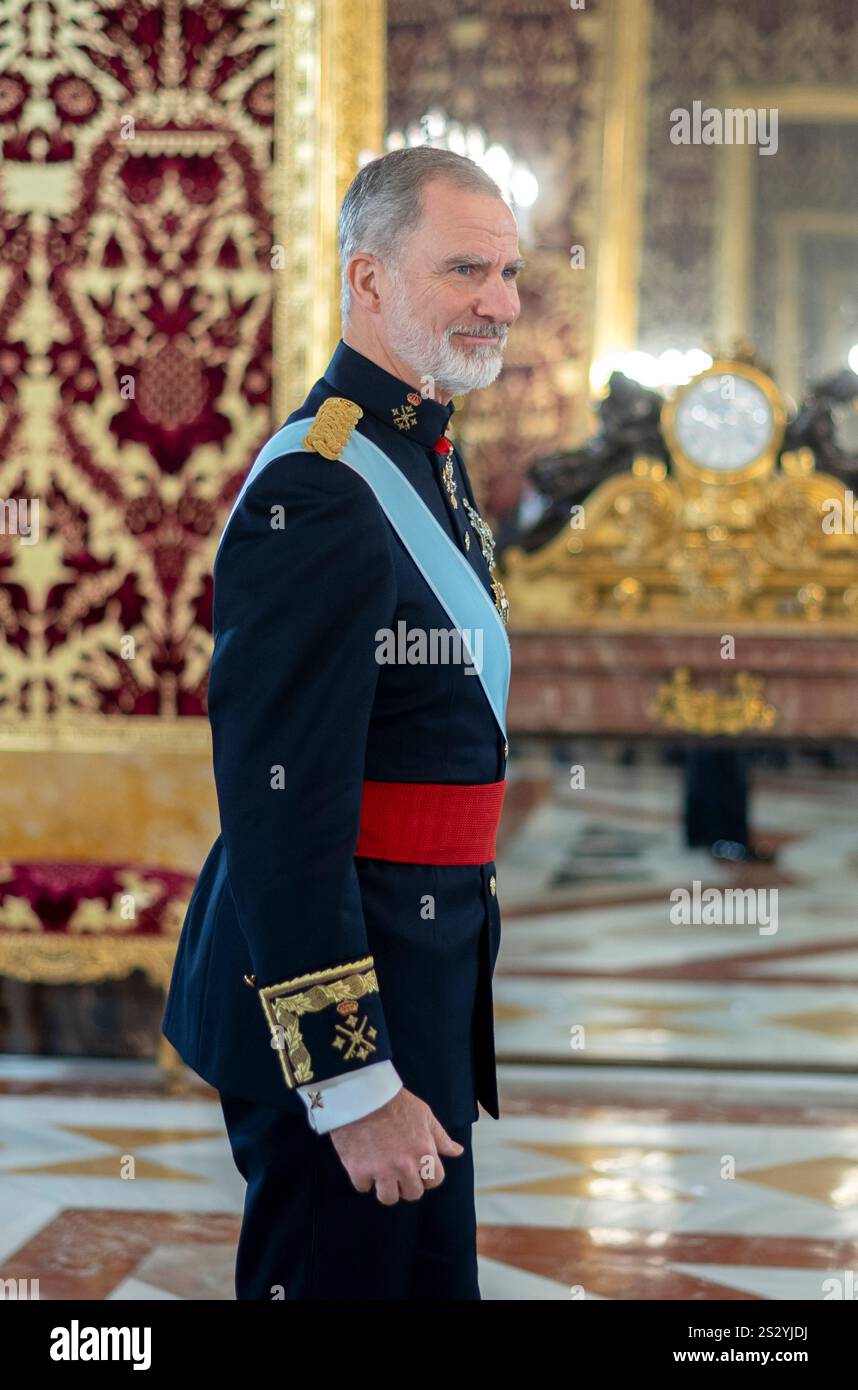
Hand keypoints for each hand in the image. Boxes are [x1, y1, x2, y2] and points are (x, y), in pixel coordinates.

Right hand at [328, 1087, 463, 1204]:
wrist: (362, 1095)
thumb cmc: (395, 1102)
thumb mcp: (424, 1114)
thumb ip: (441, 1137)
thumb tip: (457, 1151)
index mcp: (424, 1152)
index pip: (435, 1180)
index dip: (427, 1175)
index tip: (418, 1169)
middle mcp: (405, 1166)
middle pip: (413, 1193)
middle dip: (407, 1183)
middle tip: (397, 1169)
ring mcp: (382, 1171)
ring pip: (389, 1198)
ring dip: (386, 1187)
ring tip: (381, 1172)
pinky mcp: (359, 1171)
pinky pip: (363, 1187)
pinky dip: (362, 1178)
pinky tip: (363, 1163)